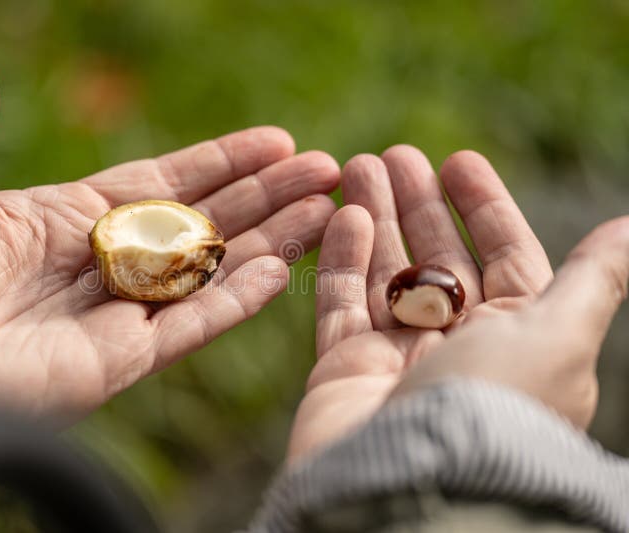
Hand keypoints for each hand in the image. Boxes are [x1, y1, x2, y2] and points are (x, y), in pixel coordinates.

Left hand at [0, 51, 339, 419]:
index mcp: (65, 219)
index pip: (165, 183)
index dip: (222, 161)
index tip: (276, 141)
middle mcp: (102, 265)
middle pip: (203, 223)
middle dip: (267, 195)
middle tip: (325, 170)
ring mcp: (114, 315)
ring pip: (210, 272)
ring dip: (270, 241)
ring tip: (325, 209)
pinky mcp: (116, 363)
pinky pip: (190, 327)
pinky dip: (236, 301)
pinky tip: (282, 268)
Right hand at [288, 145, 628, 461]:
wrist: (412, 484)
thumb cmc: (495, 406)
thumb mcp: (559, 334)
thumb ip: (592, 279)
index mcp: (518, 336)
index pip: (503, 255)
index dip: (485, 206)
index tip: (458, 160)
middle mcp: (459, 346)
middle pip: (436, 258)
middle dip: (418, 204)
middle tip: (393, 154)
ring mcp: (398, 356)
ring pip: (385, 272)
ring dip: (376, 217)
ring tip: (357, 166)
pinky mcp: (346, 367)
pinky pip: (342, 303)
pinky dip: (343, 259)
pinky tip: (346, 215)